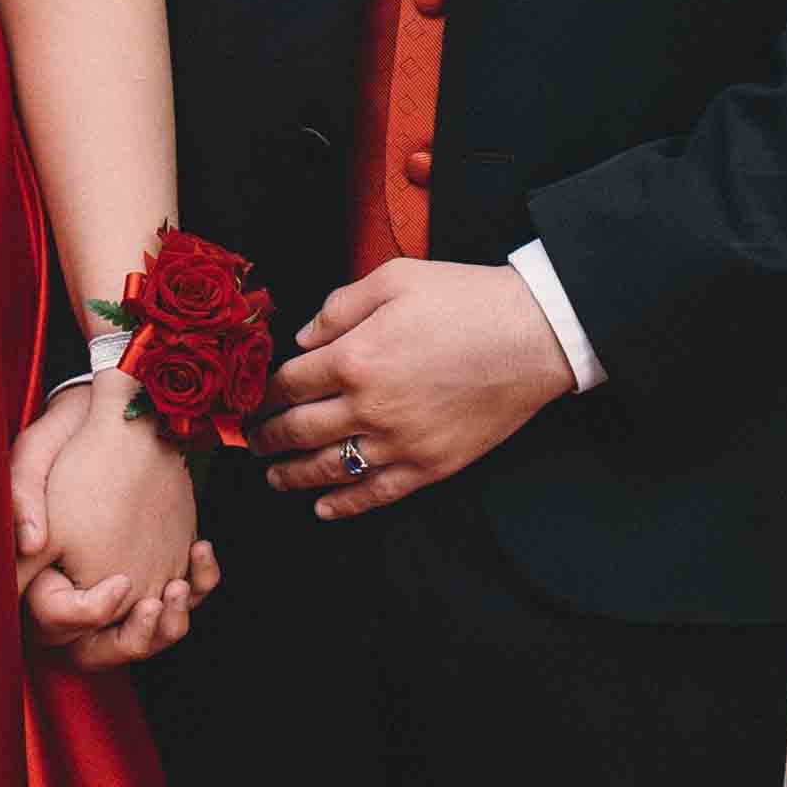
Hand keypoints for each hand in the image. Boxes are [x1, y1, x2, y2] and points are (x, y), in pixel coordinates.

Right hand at [11, 378, 218, 669]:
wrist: (110, 416)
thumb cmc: (64, 438)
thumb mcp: (34, 455)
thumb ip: (24, 496)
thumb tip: (31, 543)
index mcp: (38, 574)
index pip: (52, 625)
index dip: (83, 615)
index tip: (116, 582)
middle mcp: (80, 590)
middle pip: (100, 652)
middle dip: (133, 641)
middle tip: (152, 606)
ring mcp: (123, 583)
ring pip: (149, 635)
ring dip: (169, 625)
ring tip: (180, 587)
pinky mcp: (160, 565)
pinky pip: (186, 597)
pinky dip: (202, 584)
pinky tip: (202, 548)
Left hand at [258, 256, 574, 519]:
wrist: (534, 336)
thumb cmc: (466, 300)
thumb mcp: (394, 279)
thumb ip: (339, 307)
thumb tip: (304, 338)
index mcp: (355, 358)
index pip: (289, 384)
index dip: (263, 394)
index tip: (253, 399)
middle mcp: (370, 407)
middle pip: (298, 430)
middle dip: (266, 437)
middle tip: (252, 441)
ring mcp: (400, 443)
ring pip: (329, 469)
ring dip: (291, 476)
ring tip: (273, 476)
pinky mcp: (431, 466)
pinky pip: (377, 494)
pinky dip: (344, 505)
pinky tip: (323, 507)